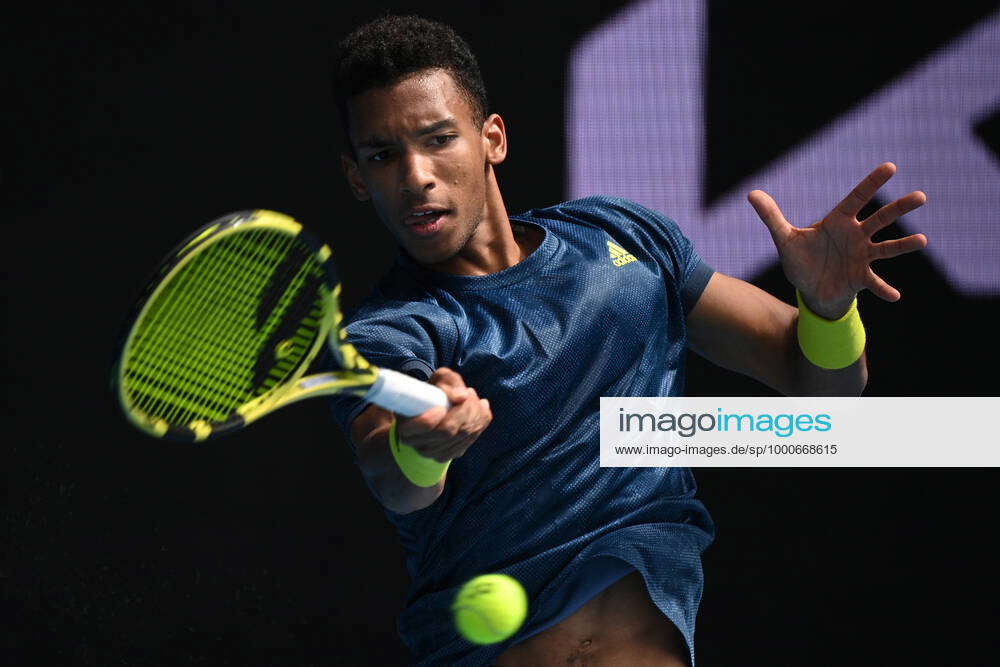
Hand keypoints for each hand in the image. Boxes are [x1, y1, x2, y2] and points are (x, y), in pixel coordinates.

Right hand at [396, 367, 491, 462]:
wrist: (436, 407)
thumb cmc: (434, 391)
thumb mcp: (438, 380)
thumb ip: (447, 384)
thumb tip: (462, 396)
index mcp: (407, 428)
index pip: (425, 426)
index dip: (435, 416)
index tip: (442, 405)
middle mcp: (420, 445)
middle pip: (448, 431)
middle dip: (464, 408)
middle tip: (468, 392)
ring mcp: (438, 454)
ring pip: (464, 435)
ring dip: (475, 412)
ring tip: (472, 397)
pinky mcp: (454, 454)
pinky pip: (473, 437)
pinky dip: (481, 421)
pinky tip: (480, 408)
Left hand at [748, 162, 927, 318]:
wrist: (810, 289)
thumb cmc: (801, 260)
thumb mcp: (785, 239)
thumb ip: (771, 217)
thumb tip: (751, 193)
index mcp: (839, 222)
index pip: (857, 198)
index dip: (871, 183)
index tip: (890, 167)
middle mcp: (856, 236)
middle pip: (881, 218)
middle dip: (899, 208)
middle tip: (920, 196)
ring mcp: (862, 256)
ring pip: (887, 247)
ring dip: (904, 244)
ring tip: (922, 240)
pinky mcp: (861, 277)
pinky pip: (875, 282)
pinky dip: (884, 289)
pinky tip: (895, 296)